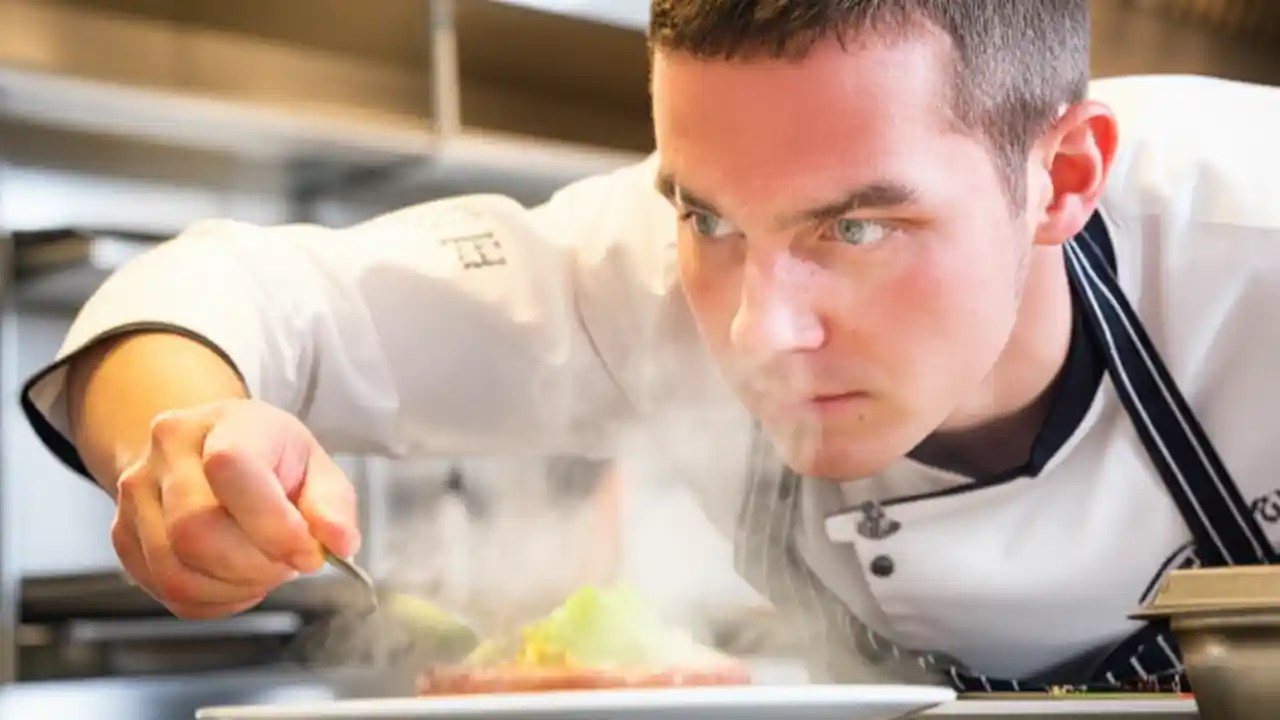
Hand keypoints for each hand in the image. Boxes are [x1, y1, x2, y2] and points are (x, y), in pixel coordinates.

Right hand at [111, 398, 359, 618]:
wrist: (209, 448)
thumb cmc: (269, 457)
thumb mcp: (314, 465)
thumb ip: (333, 504)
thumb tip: (340, 543)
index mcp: (222, 421)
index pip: (230, 467)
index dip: (273, 525)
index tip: (308, 552)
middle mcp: (168, 451)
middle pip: (196, 530)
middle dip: (255, 566)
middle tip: (287, 565)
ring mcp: (136, 493)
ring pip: (175, 570)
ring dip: (234, 588)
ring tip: (265, 572)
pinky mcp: (123, 535)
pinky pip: (165, 591)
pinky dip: (212, 601)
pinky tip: (237, 582)